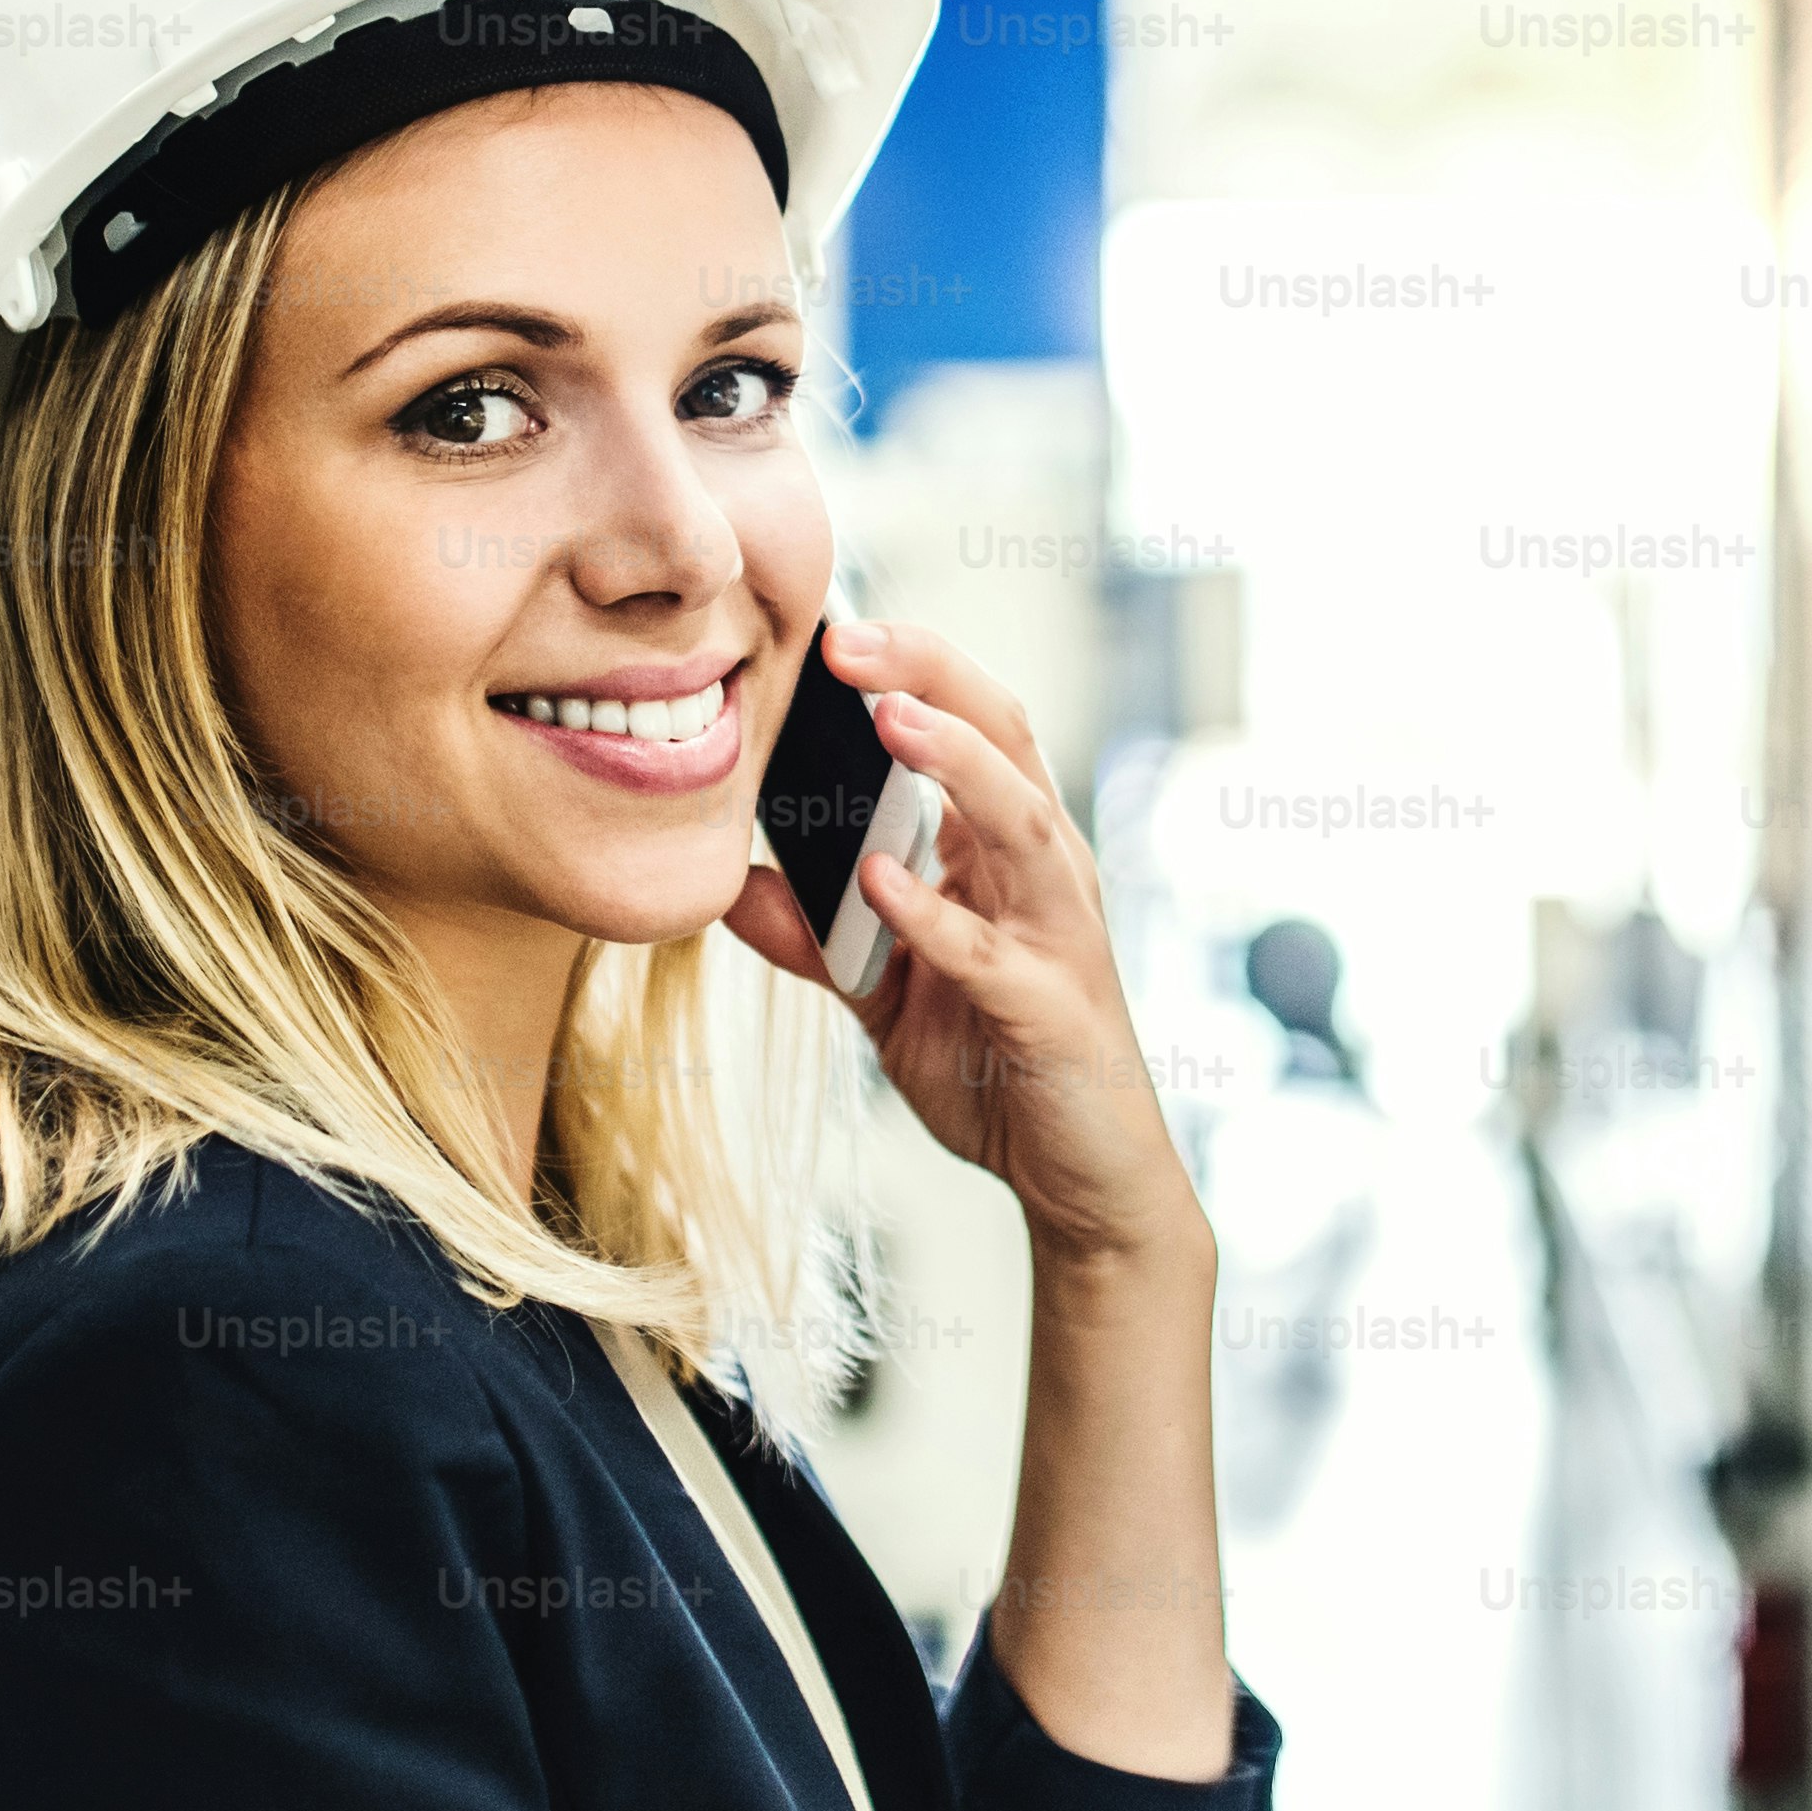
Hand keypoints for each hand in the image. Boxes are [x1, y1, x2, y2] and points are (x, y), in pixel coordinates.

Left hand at [722, 616, 1201, 1271]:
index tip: (830, 625)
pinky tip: (882, 883)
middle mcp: (1047, 875)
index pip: (973, 725)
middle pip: (1009, 739)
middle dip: (932, 677)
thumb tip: (728, 881)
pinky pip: (995, 952)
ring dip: (958, 764)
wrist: (1083, 1185)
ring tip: (890, 718)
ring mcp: (1061, 937)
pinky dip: (938, 914)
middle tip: (849, 639)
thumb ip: (818, 936)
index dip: (913, 666)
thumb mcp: (886, 997)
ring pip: (1026, 821)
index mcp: (1009, 853)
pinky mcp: (1055, 1011)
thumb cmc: (998, 1071)